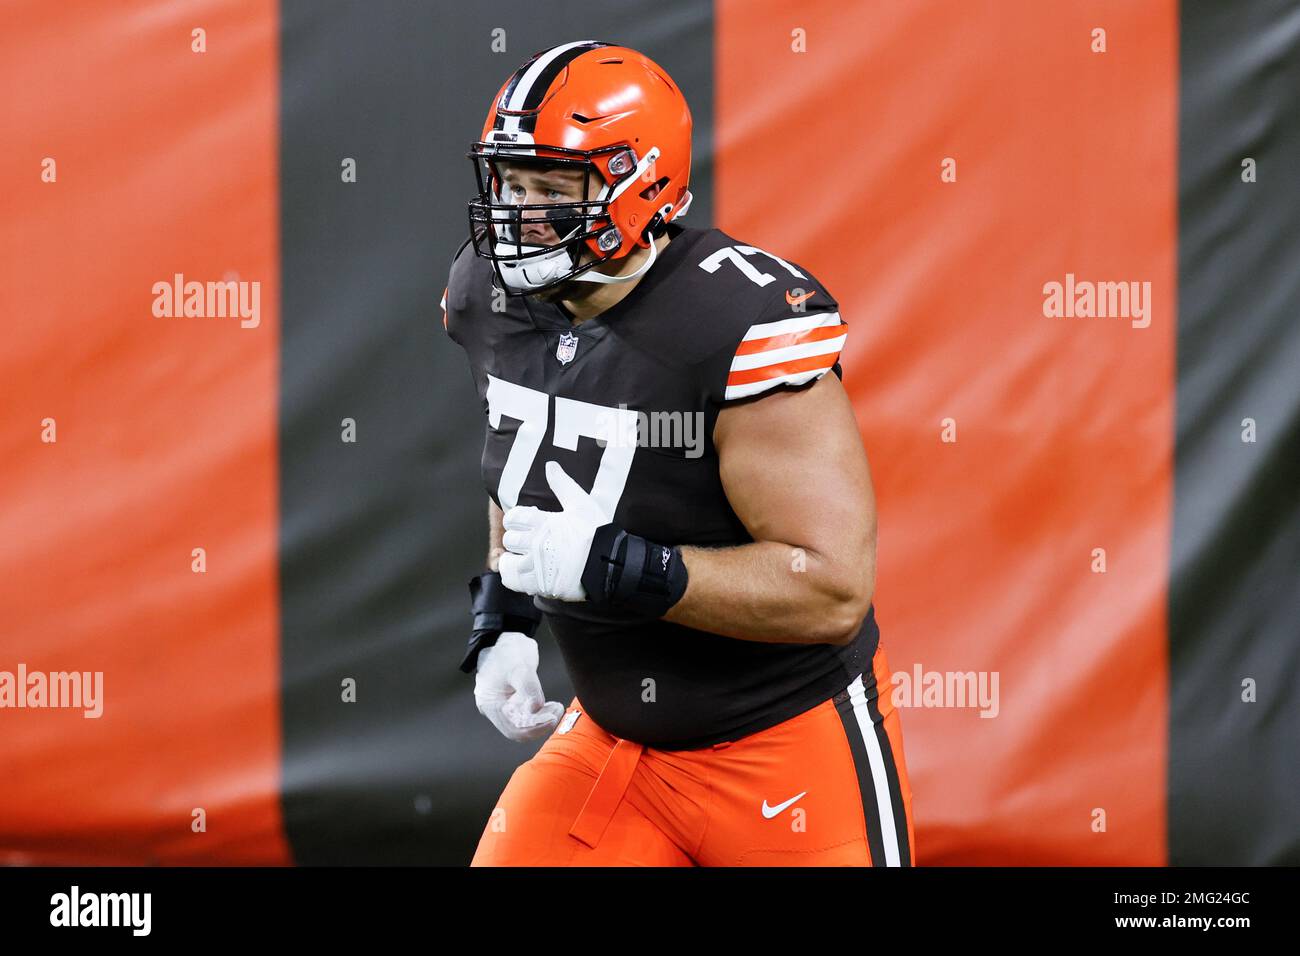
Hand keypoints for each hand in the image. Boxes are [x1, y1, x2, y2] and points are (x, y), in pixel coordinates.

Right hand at [474, 631, 565, 741]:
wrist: (504, 636)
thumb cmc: (508, 650)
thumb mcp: (520, 667)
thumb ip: (529, 688)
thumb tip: (536, 708)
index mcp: (491, 704)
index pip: (513, 728)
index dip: (534, 728)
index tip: (551, 718)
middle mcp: (496, 708)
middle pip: (519, 729)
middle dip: (540, 724)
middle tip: (557, 712)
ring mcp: (505, 705)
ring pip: (525, 724)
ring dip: (542, 719)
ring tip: (557, 707)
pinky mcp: (514, 700)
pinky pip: (527, 714)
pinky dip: (540, 713)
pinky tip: (552, 705)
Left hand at [499, 461, 607, 601]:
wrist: (610, 562)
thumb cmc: (596, 532)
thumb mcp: (581, 503)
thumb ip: (562, 484)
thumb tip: (550, 465)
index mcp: (544, 523)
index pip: (514, 517)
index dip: (516, 518)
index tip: (524, 521)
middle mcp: (536, 545)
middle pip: (510, 540)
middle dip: (517, 538)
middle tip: (527, 540)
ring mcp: (538, 566)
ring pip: (509, 563)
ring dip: (513, 559)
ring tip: (520, 558)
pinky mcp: (541, 585)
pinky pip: (514, 583)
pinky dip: (513, 578)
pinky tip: (520, 572)